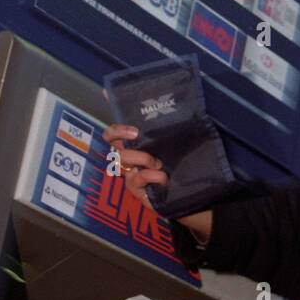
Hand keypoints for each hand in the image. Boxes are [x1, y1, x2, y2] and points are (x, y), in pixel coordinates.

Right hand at [101, 121, 211, 239]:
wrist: (185, 193)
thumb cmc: (177, 166)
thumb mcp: (173, 147)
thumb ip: (169, 132)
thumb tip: (177, 106)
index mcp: (135, 148)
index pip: (114, 135)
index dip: (116, 130)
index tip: (132, 129)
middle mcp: (129, 160)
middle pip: (115, 145)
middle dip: (124, 137)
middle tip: (137, 134)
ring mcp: (131, 175)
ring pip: (125, 159)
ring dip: (143, 158)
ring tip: (159, 164)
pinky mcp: (136, 190)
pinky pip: (139, 177)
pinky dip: (154, 175)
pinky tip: (164, 178)